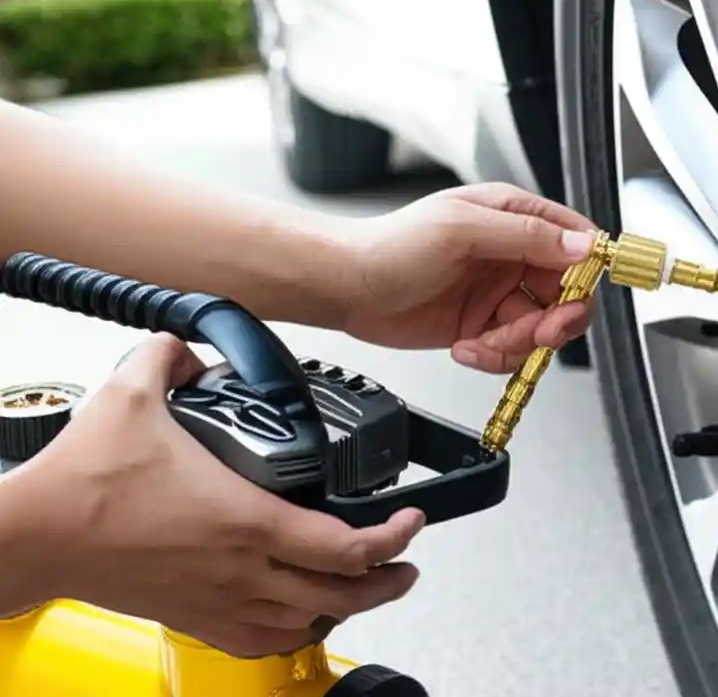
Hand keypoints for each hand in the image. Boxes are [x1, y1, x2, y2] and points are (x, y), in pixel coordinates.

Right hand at [17, 335, 425, 657]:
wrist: (36, 535)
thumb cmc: (83, 485)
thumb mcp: (132, 394)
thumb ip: (168, 356)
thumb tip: (187, 346)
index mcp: (246, 520)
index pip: (346, 546)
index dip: (393, 536)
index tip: (410, 518)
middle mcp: (242, 569)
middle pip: (343, 595)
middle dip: (389, 581)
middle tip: (407, 561)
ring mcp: (221, 600)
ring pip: (308, 622)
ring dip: (348, 607)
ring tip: (368, 587)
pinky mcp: (195, 617)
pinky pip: (262, 641)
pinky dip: (293, 632)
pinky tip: (302, 618)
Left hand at [338, 183, 599, 372]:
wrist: (345, 289)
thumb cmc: (389, 246)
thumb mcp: (461, 230)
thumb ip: (525, 236)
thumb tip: (581, 246)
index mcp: (514, 217)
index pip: (576, 241)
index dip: (587, 271)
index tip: (575, 297)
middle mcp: (512, 254)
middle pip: (568, 294)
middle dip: (555, 321)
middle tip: (536, 334)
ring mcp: (499, 292)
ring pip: (542, 329)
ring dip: (517, 345)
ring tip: (482, 344)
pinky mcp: (484, 325)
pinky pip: (513, 350)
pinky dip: (495, 358)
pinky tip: (466, 348)